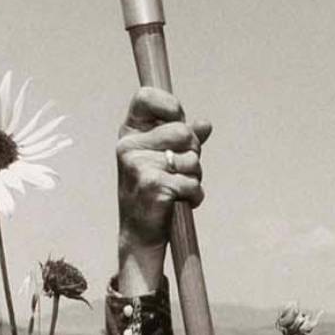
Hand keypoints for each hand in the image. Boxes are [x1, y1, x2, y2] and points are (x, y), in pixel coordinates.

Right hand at [116, 87, 211, 293]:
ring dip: (194, 177)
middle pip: (182, 131)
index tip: (178, 117)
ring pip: (191, 158)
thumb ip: (184, 140)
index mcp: (129, 135)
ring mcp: (139, 166)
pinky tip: (182, 203)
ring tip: (179, 190)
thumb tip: (205, 124)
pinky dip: (195, 195)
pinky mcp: (153, 185)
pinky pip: (192, 182)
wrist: (139, 236)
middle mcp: (129, 147)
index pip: (145, 97)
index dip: (169, 104)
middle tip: (182, 170)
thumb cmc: (152, 196)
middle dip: (193, 151)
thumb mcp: (165, 161)